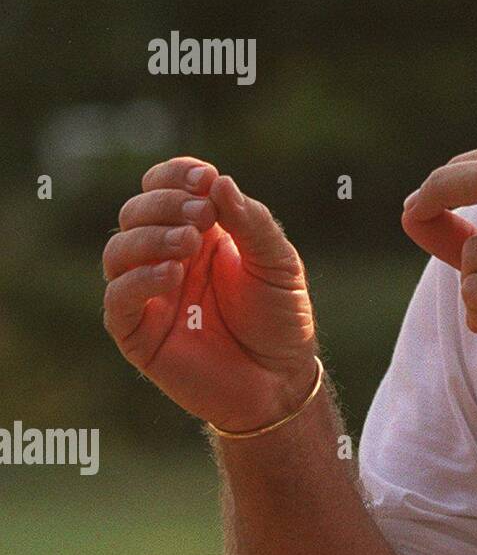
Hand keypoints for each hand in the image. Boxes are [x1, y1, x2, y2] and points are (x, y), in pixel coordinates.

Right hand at [102, 157, 317, 432]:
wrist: (280, 379)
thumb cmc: (280, 317)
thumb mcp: (278, 262)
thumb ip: (251, 222)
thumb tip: (218, 181)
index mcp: (200, 230)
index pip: (166, 187)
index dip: (176, 175)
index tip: (204, 178)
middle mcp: (167, 255)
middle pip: (136, 211)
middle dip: (166, 204)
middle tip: (203, 215)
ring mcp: (149, 293)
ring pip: (118, 250)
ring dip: (150, 237)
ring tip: (189, 242)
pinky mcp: (137, 332)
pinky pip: (117, 299)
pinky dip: (138, 280)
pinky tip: (173, 275)